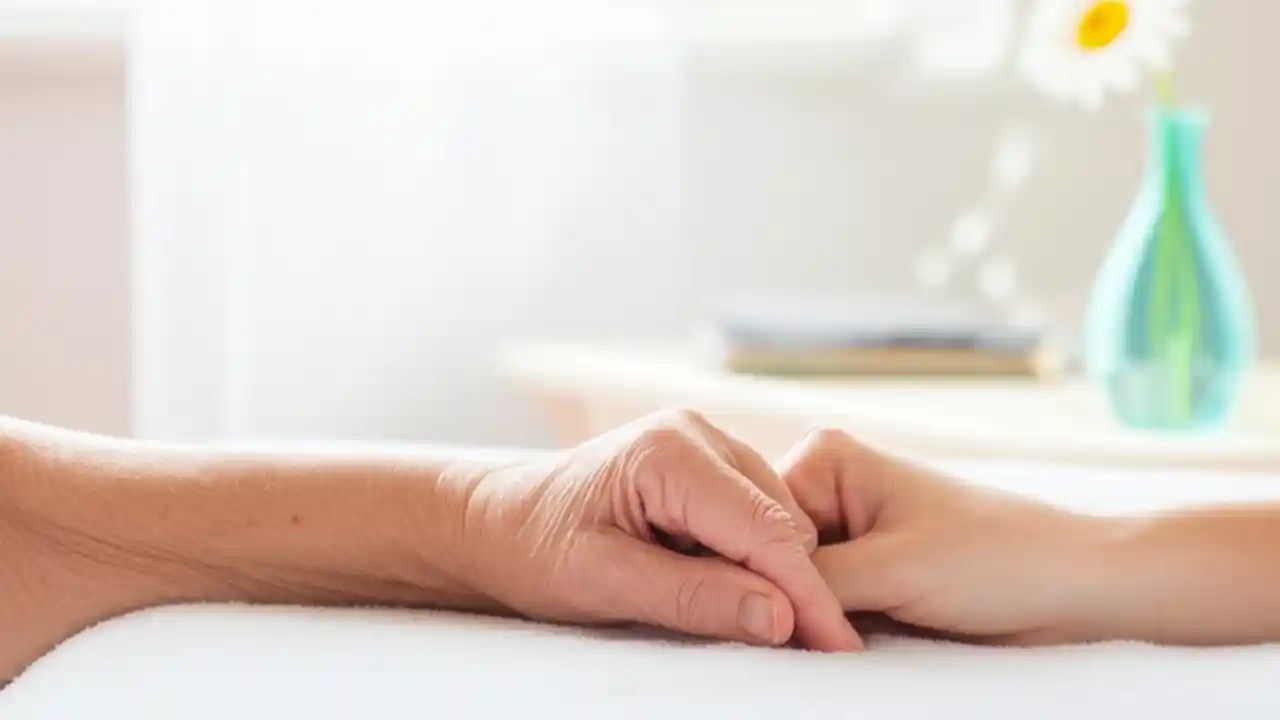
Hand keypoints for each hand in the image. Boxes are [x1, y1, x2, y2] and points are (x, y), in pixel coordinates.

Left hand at [451, 410, 862, 650]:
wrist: (498, 520)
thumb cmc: (535, 548)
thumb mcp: (605, 584)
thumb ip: (694, 597)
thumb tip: (780, 618)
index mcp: (668, 451)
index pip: (765, 529)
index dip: (807, 593)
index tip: (838, 646)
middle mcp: (695, 432)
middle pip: (782, 520)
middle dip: (794, 586)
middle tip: (795, 652)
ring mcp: (704, 441)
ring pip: (778, 517)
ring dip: (771, 572)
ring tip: (726, 611)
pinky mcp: (707, 461)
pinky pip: (756, 512)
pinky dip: (751, 556)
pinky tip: (717, 582)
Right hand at [779, 429, 1120, 644]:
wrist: (1078, 590)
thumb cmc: (997, 559)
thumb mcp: (888, 570)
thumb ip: (807, 585)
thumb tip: (742, 604)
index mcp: (826, 459)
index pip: (753, 521)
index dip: (752, 570)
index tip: (755, 611)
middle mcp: (831, 491)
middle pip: (769, 555)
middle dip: (778, 597)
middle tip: (784, 635)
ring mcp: (850, 537)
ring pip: (795, 587)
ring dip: (802, 618)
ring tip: (813, 642)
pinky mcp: (870, 578)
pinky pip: (825, 608)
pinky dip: (825, 631)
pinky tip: (829, 646)